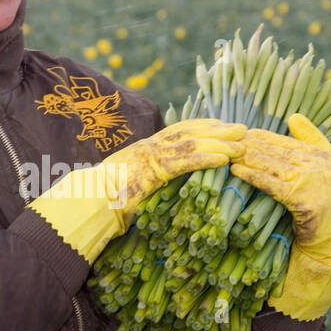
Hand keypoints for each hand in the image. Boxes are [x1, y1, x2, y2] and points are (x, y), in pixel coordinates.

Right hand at [103, 118, 246, 225]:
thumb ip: (151, 183)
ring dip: (220, 143)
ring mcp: (149, 156)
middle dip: (219, 130)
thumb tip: (164, 191)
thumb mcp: (133, 187)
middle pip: (190, 132)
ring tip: (242, 144)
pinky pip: (184, 163)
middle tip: (243, 129)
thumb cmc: (104, 201)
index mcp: (145, 148)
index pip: (180, 131)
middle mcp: (149, 147)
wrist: (87, 203)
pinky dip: (206, 159)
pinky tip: (224, 159)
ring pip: (192, 144)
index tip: (225, 127)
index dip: (204, 127)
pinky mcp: (152, 171)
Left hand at [229, 113, 330, 320]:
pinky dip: (251, 176)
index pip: (283, 140)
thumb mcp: (322, 169)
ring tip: (225, 154)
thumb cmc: (323, 206)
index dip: (259, 137)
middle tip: (224, 142)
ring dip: (245, 158)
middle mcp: (318, 164)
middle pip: (274, 150)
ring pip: (270, 164)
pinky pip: (270, 184)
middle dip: (247, 145)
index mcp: (321, 154)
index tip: (238, 134)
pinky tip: (236, 171)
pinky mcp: (302, 199)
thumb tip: (293, 116)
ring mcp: (311, 180)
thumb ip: (310, 141)